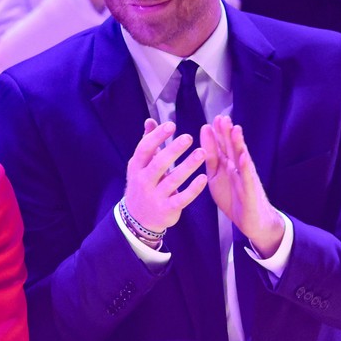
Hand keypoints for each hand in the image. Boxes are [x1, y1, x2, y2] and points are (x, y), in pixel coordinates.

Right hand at [123, 119, 206, 234]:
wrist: (138, 219)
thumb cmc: (143, 185)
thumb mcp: (140, 166)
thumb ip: (147, 143)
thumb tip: (150, 121)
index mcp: (136, 167)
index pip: (144, 149)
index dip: (157, 136)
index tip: (171, 125)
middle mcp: (144, 182)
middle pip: (158, 164)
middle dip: (173, 150)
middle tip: (189, 137)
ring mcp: (155, 197)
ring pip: (173, 180)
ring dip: (188, 166)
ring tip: (202, 153)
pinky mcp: (167, 209)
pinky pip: (182, 198)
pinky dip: (193, 189)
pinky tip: (203, 177)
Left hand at [200, 115, 283, 255]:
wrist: (252, 222)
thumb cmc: (235, 198)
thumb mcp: (217, 178)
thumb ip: (211, 161)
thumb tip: (203, 143)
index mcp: (228, 166)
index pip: (221, 148)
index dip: (217, 135)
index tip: (212, 120)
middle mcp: (238, 169)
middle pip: (232, 148)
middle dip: (227, 133)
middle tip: (222, 117)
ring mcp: (245, 178)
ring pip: (242, 158)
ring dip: (238, 144)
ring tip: (235, 129)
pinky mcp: (250, 191)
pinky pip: (248, 178)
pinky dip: (245, 167)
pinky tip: (243, 156)